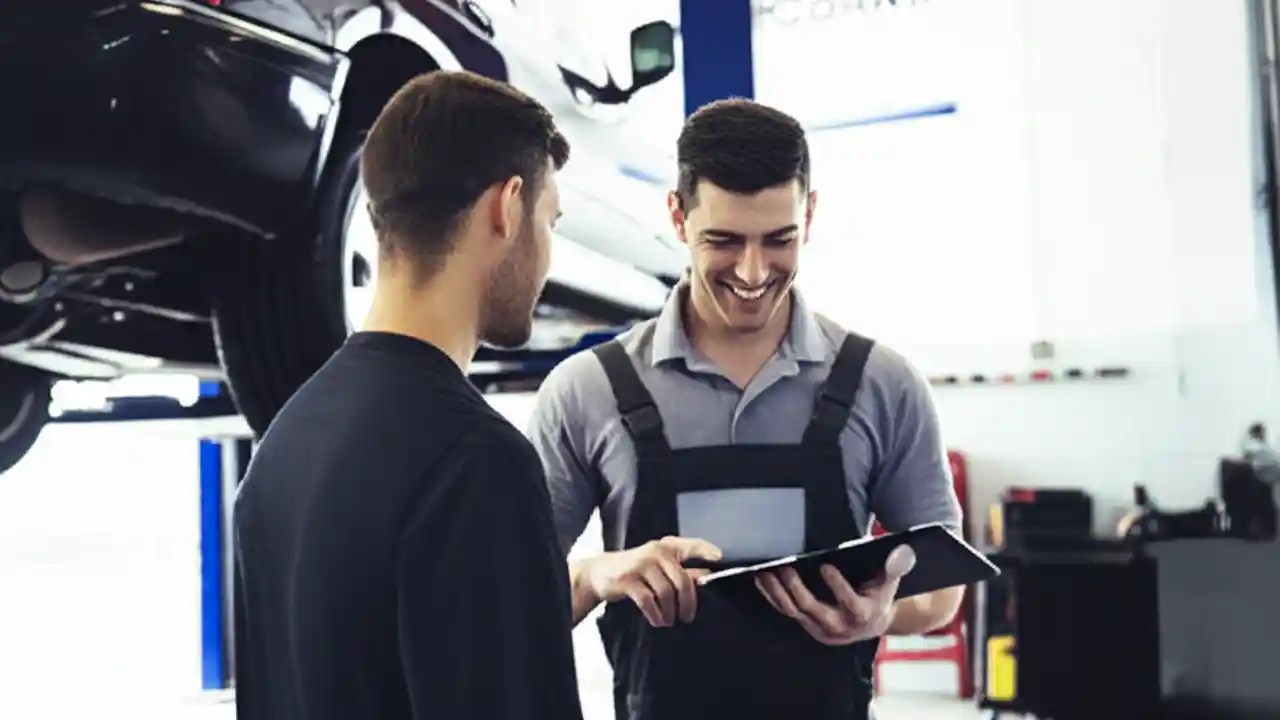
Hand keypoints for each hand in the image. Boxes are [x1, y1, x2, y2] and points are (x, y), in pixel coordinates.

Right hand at [584, 536, 722, 626]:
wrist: (598, 573)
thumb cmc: (635, 571)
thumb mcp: (658, 565)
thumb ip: (680, 569)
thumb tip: (706, 577)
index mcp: (667, 546)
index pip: (692, 546)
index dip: (707, 552)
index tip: (720, 561)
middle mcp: (655, 552)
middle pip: (682, 581)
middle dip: (688, 603)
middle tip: (687, 617)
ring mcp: (640, 565)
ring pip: (666, 593)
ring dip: (670, 612)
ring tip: (669, 620)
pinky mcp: (627, 580)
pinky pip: (649, 601)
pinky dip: (656, 615)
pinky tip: (657, 621)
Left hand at [755, 545, 916, 645]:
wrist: (874, 620)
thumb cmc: (880, 594)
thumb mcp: (891, 581)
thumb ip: (896, 566)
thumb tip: (902, 551)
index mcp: (863, 614)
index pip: (851, 603)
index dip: (838, 587)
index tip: (826, 566)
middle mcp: (841, 626)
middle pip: (815, 610)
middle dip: (798, 590)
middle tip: (785, 569)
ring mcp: (821, 628)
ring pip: (795, 612)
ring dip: (778, 593)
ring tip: (765, 573)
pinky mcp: (807, 625)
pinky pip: (787, 612)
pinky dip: (773, 596)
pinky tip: (763, 580)